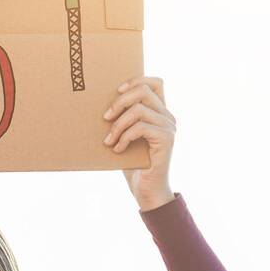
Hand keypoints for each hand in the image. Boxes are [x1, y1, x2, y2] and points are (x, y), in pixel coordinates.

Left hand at [102, 75, 176, 210]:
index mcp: (159, 112)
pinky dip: (124, 137)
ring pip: (139, 110)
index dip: (136, 80)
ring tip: (109, 140)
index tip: (117, 91)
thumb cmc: (132, 162)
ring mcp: (169, 127)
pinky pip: (140, 127)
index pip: (155, 82)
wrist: (146, 189)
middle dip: (120, 101)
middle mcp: (167, 116)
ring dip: (118, 125)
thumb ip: (123, 117)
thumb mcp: (125, 135)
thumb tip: (100, 102)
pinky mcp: (167, 139)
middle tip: (105, 117)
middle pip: (144, 91)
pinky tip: (117, 149)